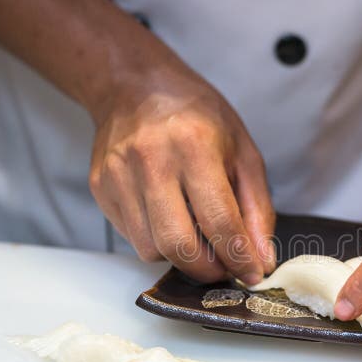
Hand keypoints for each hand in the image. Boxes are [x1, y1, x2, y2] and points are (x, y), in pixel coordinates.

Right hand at [88, 65, 275, 283]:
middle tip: (225, 268)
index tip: (252, 274)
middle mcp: (151, 161)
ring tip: (199, 238)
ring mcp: (119, 176)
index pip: (220, 221)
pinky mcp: (100, 188)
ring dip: (181, 257)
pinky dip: (157, 241)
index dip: (240, 258)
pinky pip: (132, 237)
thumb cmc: (197, 116)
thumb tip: (261, 259)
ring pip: (151, 249)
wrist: (137, 87)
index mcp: (194, 146)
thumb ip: (257, 209)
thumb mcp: (243, 152)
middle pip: (179, 245)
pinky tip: (171, 218)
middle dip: (208, 270)